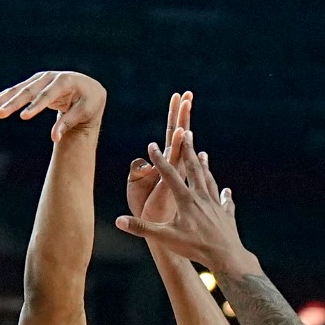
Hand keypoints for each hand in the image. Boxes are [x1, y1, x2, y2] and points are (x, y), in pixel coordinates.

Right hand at [0, 71, 105, 141]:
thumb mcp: (85, 112)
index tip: (24, 117)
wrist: (87, 87)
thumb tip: (55, 139)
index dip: (36, 106)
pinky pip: (14, 92)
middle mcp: (49, 77)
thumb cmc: (88, 101)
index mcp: (65, 82)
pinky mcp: (32, 84)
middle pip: (28, 91)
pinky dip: (1, 98)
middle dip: (12, 103)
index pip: (48, 95)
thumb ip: (68, 123)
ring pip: (17, 90)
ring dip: (0, 100)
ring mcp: (39, 80)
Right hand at [115, 132, 247, 272]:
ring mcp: (216, 206)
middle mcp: (202, 198)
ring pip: (209, 181)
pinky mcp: (227, 216)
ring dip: (205, 167)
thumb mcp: (164, 238)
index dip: (159, 160)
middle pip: (193, 170)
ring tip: (204, 154)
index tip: (152, 145)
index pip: (169, 175)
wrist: (226, 257)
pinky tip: (227, 191)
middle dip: (188, 150)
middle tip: (186, 132)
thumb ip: (141, 228)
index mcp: (186, 200)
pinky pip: (225, 203)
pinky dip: (225, 196)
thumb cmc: (195, 247)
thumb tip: (118, 220)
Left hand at [127, 91, 195, 221]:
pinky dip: (179, 145)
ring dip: (182, 121)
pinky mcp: (171, 183)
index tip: (180, 97)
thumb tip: (142, 163)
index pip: (173, 135)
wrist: (155, 230)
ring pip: (180, 142)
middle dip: (183, 113)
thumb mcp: (136, 186)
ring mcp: (174, 172)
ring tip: (187, 103)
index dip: (176, 116)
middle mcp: (174, 164)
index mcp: (168, 162)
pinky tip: (183, 132)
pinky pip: (174, 160)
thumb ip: (138, 171)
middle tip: (188, 93)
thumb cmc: (146, 209)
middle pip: (179, 133)